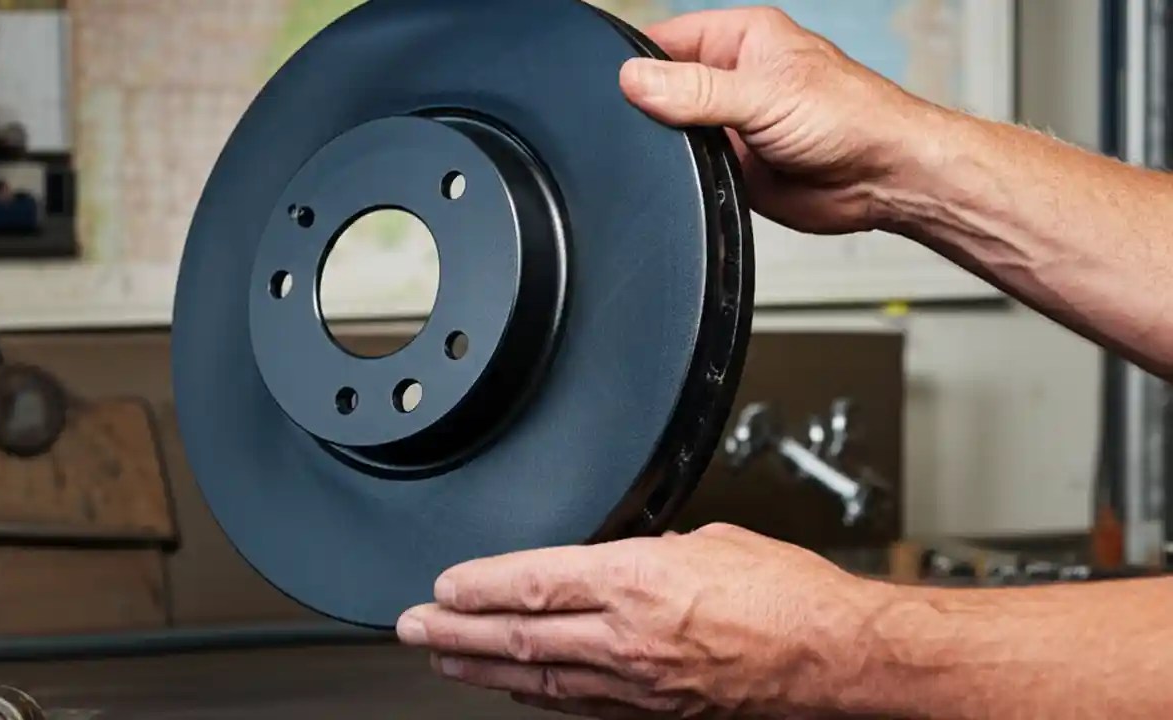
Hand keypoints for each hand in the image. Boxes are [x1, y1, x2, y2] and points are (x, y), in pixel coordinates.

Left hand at [396, 523, 890, 717]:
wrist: (834, 654)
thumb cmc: (787, 594)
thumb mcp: (710, 541)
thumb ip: (651, 552)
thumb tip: (619, 560)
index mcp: (639, 581)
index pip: (534, 584)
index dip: (478, 587)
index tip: (444, 585)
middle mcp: (629, 637)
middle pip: (520, 637)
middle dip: (456, 632)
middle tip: (412, 628)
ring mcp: (640, 683)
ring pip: (541, 677)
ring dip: (482, 670)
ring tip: (443, 661)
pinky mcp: (658, 712)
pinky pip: (582, 703)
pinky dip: (539, 695)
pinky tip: (513, 690)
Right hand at [619, 7, 938, 234]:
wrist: (883, 178)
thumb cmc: (852, 117)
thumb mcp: (764, 93)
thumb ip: (697, 91)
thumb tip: (635, 80)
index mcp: (741, 39)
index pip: (667, 39)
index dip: (636, 60)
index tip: (614, 84)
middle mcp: (732, 78)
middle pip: (663, 87)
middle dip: (648, 107)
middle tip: (646, 126)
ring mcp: (730, 124)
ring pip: (673, 132)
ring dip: (668, 145)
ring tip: (681, 152)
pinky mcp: (732, 166)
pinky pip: (690, 170)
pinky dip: (683, 177)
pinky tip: (686, 178)